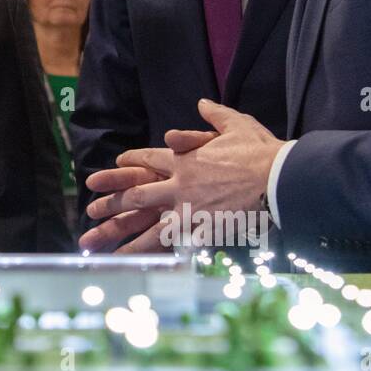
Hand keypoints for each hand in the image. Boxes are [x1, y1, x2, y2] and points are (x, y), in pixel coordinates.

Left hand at [82, 100, 281, 248]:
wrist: (278, 178)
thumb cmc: (259, 151)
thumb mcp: (236, 123)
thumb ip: (214, 115)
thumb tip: (202, 103)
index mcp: (184, 160)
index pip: (148, 159)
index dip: (131, 161)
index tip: (118, 162)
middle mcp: (180, 186)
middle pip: (137, 195)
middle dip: (112, 203)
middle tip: (91, 209)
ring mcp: (191, 211)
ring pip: (151, 229)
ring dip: (127, 241)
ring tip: (107, 252)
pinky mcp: (206, 231)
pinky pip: (178, 247)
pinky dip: (161, 257)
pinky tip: (149, 267)